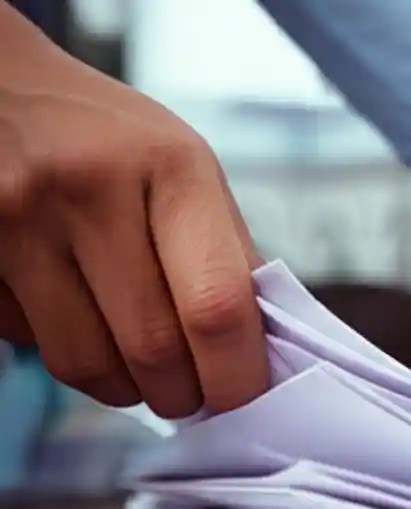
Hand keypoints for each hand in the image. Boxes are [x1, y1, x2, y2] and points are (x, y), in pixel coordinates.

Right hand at [0, 7, 266, 416]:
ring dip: (126, 389)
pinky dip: (68, 354)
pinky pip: (31, 345)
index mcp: (172, 167)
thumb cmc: (113, 141)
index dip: (237, 375)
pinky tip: (78, 319)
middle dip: (183, 393)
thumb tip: (263, 357)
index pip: (217, 306)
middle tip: (193, 393)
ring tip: (141, 368)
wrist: (1, 86)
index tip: (247, 398)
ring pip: (87, 365)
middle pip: (153, 350)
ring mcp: (16, 219)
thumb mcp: (184, 171)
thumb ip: (225, 256)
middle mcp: (91, 188)